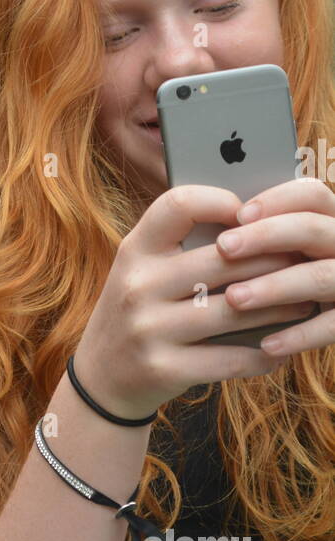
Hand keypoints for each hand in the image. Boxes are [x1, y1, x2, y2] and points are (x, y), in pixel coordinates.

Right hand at [74, 183, 313, 419]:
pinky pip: (230, 358)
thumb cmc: (139, 312)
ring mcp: (148, 329)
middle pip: (223, 259)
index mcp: (134, 250)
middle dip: (273, 258)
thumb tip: (256, 223)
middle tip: (302, 260)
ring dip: (280, 307)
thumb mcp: (143, 271)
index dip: (221, 202)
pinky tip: (279, 349)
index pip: (179, 205)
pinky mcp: (164, 368)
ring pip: (235, 309)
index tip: (250, 216)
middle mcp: (137, 285)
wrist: (101, 378)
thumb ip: (182, 246)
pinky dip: (264, 354)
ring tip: (303, 302)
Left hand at [218, 175, 334, 357]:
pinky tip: (267, 345)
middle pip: (313, 228)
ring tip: (234, 299)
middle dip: (266, 236)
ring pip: (321, 276)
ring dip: (275, 287)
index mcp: (331, 222)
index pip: (312, 195)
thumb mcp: (288, 254)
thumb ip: (266, 241)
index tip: (238, 214)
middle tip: (223, 246)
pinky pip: (333, 326)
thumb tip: (216, 236)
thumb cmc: (293, 283)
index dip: (276, 200)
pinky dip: (299, 336)